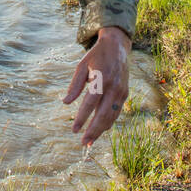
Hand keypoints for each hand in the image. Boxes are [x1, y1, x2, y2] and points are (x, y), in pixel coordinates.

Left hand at [63, 26, 131, 146]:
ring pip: (112, 116)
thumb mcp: (82, 66)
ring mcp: (121, 91)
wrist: (117, 47)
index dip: (82, 118)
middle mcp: (114, 87)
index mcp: (102, 78)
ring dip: (101, 130)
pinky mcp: (125, 94)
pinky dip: (108, 122)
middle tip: (83, 143)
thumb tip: (65, 102)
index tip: (74, 130)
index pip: (90, 103)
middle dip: (93, 131)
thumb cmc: (96, 56)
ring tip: (90, 141)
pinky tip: (100, 130)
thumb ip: (74, 85)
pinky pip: (116, 112)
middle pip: (103, 114)